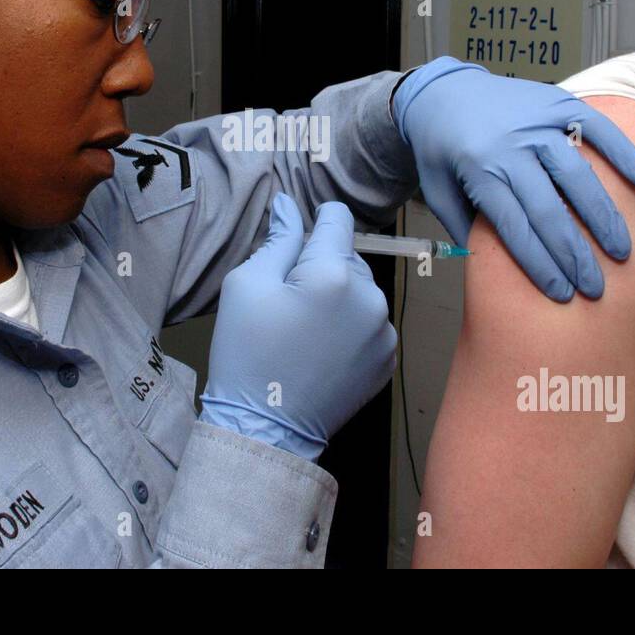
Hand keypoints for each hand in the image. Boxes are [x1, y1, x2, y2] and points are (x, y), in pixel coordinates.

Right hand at [199, 193, 395, 459]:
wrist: (264, 429)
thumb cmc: (247, 354)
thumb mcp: (247, 285)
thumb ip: (277, 239)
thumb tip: (291, 206)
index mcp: (333, 274)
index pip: (337, 219)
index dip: (314, 220)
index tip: (297, 238)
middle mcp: (370, 298)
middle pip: (349, 256)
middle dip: (321, 266)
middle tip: (288, 301)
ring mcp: (384, 332)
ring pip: (361, 290)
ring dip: (338, 296)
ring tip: (304, 329)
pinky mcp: (387, 359)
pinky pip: (370, 323)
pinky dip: (350, 326)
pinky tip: (321, 349)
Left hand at [392, 57, 634, 301]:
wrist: (442, 90)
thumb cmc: (441, 148)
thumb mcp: (437, 191)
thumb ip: (465, 228)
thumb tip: (493, 271)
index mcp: (480, 170)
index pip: (517, 228)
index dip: (541, 264)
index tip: (562, 293)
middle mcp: (512, 146)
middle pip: (551, 211)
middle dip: (575, 255)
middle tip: (596, 287)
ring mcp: (538, 123)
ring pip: (579, 176)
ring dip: (603, 218)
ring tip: (621, 252)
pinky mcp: (558, 104)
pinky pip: (598, 129)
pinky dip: (623, 154)